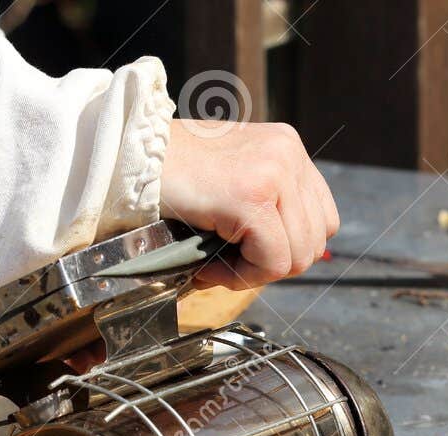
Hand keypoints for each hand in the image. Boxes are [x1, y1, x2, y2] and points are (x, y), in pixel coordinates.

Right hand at [160, 120, 338, 289]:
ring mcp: (274, 171)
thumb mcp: (231, 182)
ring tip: (215, 259)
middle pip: (315, 242)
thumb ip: (267, 208)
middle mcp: (288, 153)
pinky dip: (241, 276)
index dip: (288, 248)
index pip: (323, 220)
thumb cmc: (169, 178)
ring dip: (254, 272)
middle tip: (226, 260)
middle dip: (272, 264)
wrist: (124, 160)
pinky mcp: (252, 196)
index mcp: (287, 147)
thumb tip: (289, 258)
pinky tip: (208, 262)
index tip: (246, 250)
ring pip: (297, 257)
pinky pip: (272, 261)